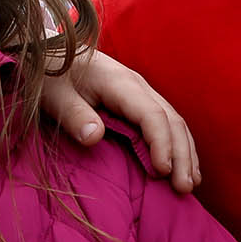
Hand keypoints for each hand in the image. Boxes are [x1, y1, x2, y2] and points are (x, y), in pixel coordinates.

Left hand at [39, 50, 198, 191]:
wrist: (50, 53)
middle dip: (181, 155)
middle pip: (171, 120)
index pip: (151, 115)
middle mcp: (138, 87)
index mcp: (120, 83)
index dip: (161, 143)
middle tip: (184, 188)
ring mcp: (140, 94)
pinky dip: (177, 146)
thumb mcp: (54, 94)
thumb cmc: (50, 75)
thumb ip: (73, 114)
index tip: (163, 171)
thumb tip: (94, 137)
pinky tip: (181, 167)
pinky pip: (165, 124)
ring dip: (185, 153)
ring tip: (190, 184)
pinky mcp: (137, 102)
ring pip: (174, 122)